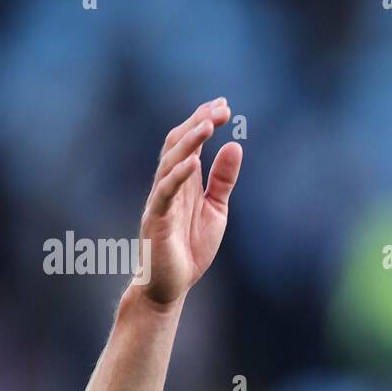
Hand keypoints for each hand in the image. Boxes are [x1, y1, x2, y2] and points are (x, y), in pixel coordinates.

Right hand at [137, 98, 242, 305]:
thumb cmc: (189, 248)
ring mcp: (160, 200)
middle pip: (178, 144)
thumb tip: (234, 146)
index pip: (191, 143)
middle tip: (221, 107)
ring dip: (189, 142)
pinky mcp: (156, 219)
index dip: (204, 122)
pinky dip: (178, 175)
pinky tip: (193, 162)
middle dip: (198, 123)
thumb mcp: (216, 209)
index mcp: (183, 181)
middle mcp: (169, 185)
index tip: (224, 105)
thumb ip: (223, 180)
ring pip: (170, 162)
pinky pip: (164, 192)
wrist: (170, 285)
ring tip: (208, 125)